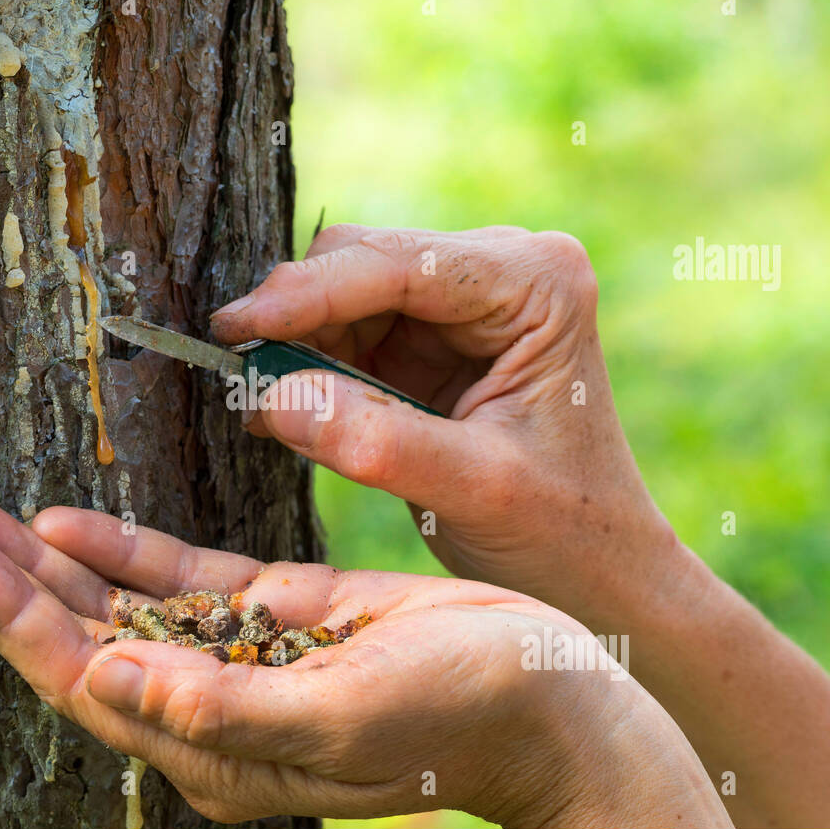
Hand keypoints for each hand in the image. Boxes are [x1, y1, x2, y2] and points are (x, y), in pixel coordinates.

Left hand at [0, 490, 725, 826]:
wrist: (553, 699)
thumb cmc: (467, 715)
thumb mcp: (350, 715)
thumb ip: (228, 708)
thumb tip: (112, 678)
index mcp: (212, 746)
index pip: (74, 671)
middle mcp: (205, 709)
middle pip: (69, 636)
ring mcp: (234, 659)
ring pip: (109, 604)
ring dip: (34, 559)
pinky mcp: (271, 617)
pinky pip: (174, 579)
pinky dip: (117, 550)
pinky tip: (62, 521)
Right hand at [211, 225, 674, 629]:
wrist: (597, 567)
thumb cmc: (563, 530)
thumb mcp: (474, 490)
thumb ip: (375, 441)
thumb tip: (269, 396)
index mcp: (536, 283)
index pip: (400, 263)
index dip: (307, 292)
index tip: (232, 328)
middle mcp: (502, 270)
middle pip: (362, 261)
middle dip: (296, 316)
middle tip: (238, 376)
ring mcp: (464, 301)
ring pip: (343, 293)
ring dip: (298, 344)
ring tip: (263, 403)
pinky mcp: (432, 338)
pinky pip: (347, 331)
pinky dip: (311, 367)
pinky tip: (293, 409)